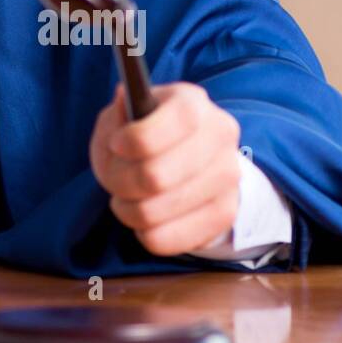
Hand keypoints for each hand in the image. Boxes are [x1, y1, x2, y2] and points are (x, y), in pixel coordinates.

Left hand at [89, 81, 241, 255]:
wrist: (186, 162)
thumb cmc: (144, 135)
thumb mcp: (123, 117)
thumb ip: (117, 115)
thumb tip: (124, 102)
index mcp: (192, 102)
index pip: (175, 121)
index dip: (135, 139)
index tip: (116, 144)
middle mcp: (219, 136)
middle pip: (155, 176)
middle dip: (120, 181)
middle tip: (113, 177)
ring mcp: (228, 178)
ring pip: (154, 212)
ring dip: (126, 209)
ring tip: (126, 197)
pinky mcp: (224, 215)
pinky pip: (165, 240)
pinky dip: (143, 232)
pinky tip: (144, 216)